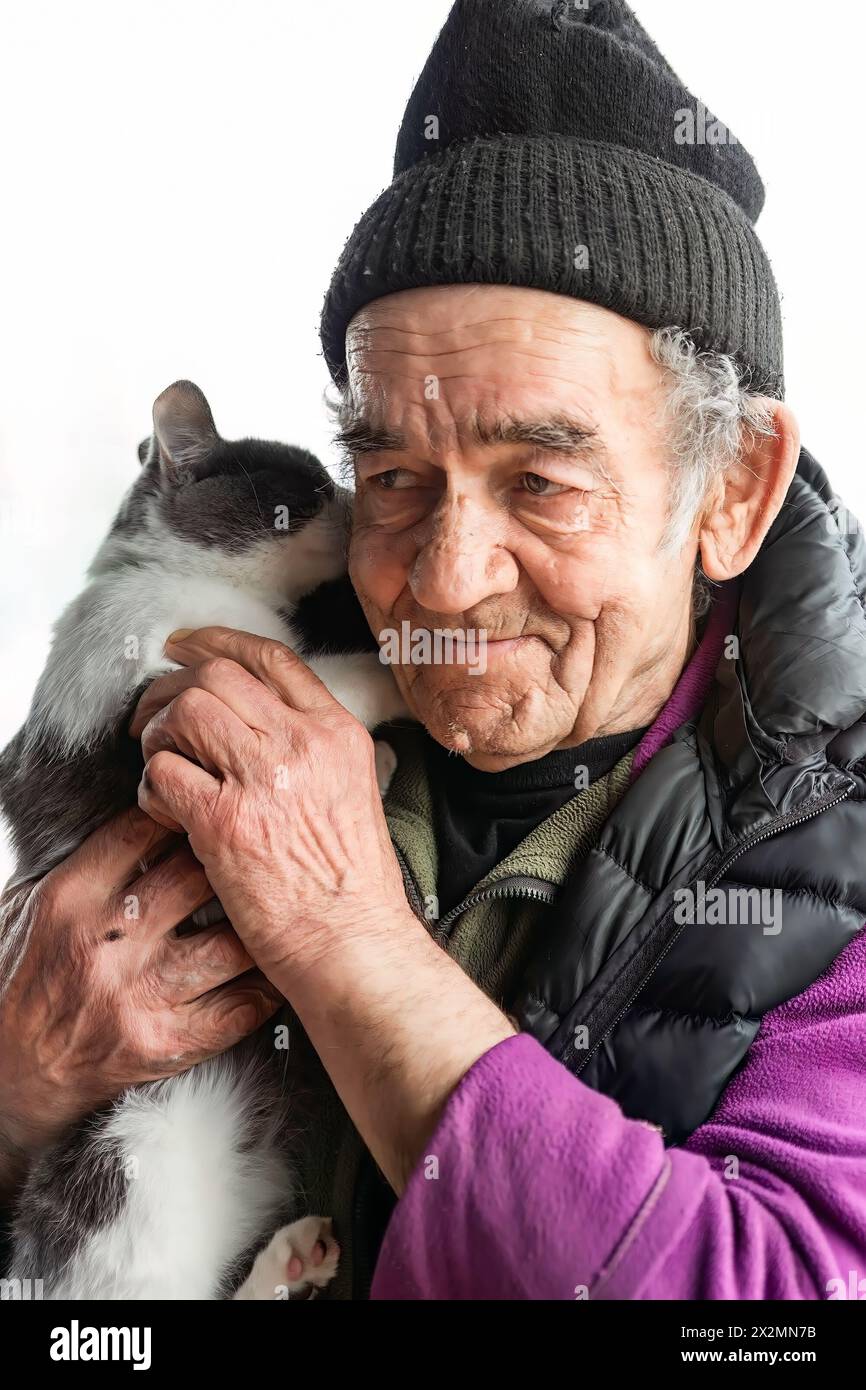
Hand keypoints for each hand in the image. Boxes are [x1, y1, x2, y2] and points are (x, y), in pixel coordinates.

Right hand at [0, 806, 281, 1187]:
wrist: (11, 1073)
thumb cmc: (26, 980)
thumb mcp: (33, 906)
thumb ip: (87, 863)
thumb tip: (147, 814)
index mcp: (71, 898)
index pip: (144, 831)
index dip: (184, 816)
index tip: (205, 816)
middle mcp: (107, 942)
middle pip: (198, 877)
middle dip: (229, 865)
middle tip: (252, 863)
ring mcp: (138, 995)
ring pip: (231, 943)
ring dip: (259, 929)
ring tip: (276, 916)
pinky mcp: (163, 1043)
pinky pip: (239, 1009)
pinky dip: (266, 989)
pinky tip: (274, 973)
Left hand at [131, 628, 514, 1192]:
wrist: (354, 945)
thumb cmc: (351, 886)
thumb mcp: (352, 792)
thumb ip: (311, 750)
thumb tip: (255, 725)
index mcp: (336, 734)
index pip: (270, 658)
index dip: (216, 642)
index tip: (184, 647)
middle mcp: (302, 744)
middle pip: (216, 676)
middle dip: (170, 689)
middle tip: (150, 719)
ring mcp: (263, 779)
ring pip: (184, 712)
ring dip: (156, 735)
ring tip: (158, 766)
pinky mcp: (224, 821)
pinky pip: (163, 773)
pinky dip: (150, 787)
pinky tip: (164, 812)